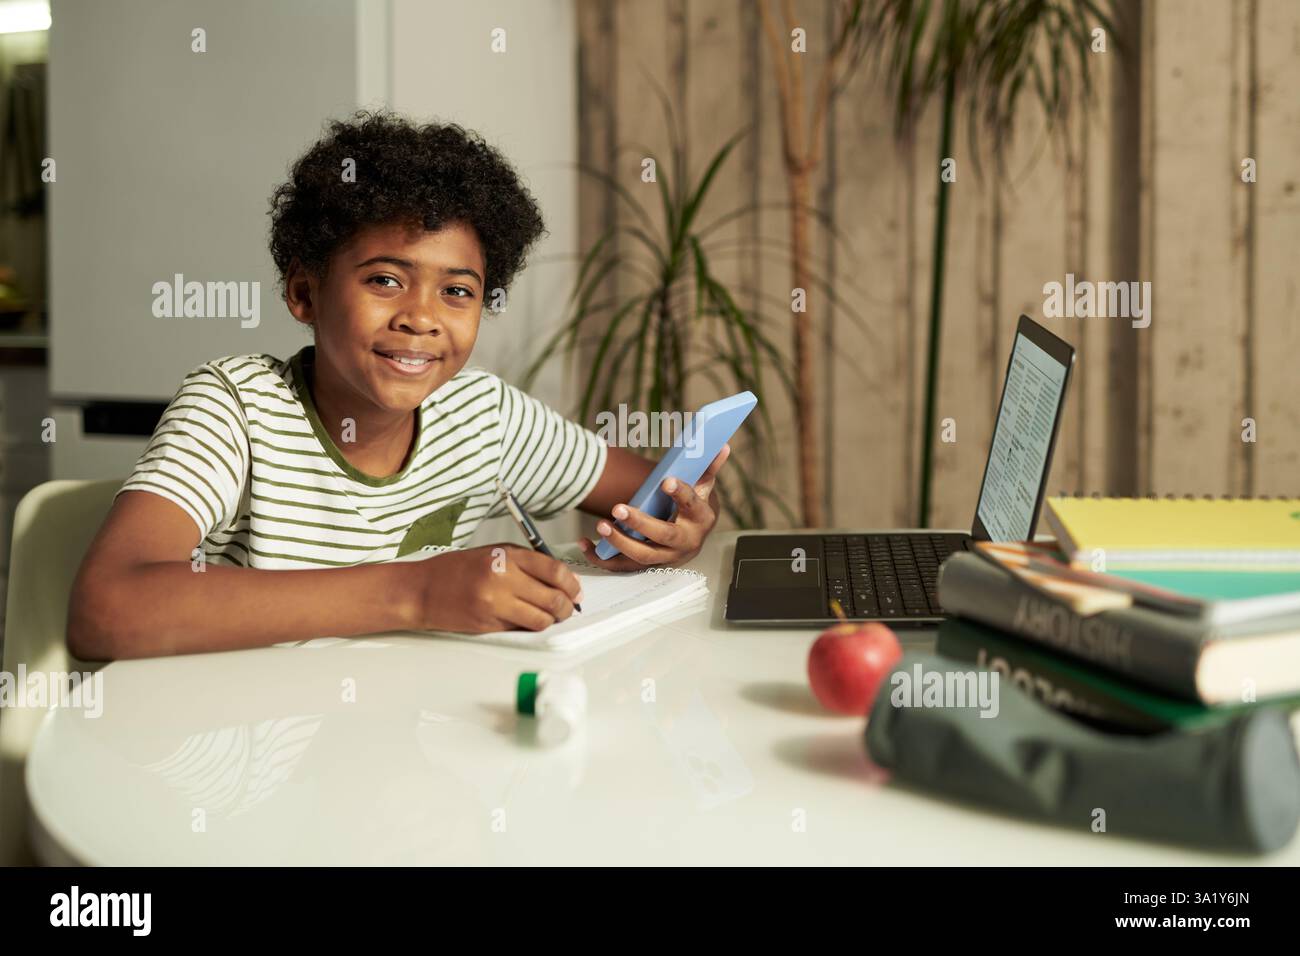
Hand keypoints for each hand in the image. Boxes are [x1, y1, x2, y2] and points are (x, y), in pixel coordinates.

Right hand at [407, 543, 583, 632]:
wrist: (423, 590)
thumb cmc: (458, 569)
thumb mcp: (494, 553)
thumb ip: (528, 563)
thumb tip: (562, 579)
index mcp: (507, 557)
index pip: (554, 571)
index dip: (572, 584)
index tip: (577, 591)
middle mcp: (503, 580)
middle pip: (553, 598)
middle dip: (568, 606)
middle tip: (569, 607)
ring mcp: (495, 605)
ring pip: (541, 619)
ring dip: (551, 620)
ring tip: (549, 616)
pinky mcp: (488, 626)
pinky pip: (521, 629)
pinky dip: (529, 626)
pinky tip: (525, 619)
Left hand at [578, 444, 729, 570]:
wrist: (693, 535)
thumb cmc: (694, 507)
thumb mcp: (703, 486)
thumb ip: (708, 467)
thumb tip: (721, 446)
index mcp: (701, 518)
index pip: (692, 505)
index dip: (681, 493)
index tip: (667, 481)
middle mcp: (686, 541)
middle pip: (663, 535)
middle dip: (640, 523)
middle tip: (618, 508)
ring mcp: (666, 556)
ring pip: (642, 555)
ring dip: (620, 543)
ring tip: (602, 525)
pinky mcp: (648, 564)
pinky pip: (623, 565)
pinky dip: (602, 557)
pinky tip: (586, 543)